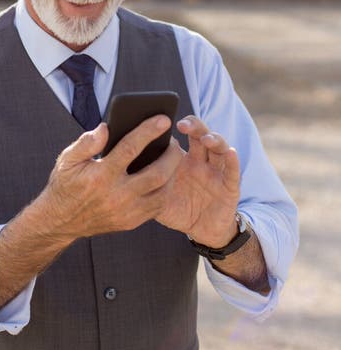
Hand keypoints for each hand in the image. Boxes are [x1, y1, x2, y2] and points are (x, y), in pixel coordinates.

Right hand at [39, 116, 183, 242]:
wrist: (62, 221)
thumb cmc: (66, 183)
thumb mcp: (67, 159)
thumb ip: (86, 142)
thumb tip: (106, 127)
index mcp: (101, 176)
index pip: (130, 148)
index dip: (149, 131)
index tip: (163, 119)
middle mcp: (117, 195)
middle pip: (157, 174)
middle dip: (171, 154)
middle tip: (173, 141)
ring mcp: (126, 212)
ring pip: (162, 192)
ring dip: (172, 173)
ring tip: (172, 157)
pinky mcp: (131, 222)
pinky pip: (157, 206)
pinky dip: (166, 189)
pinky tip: (166, 176)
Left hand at [156, 115, 239, 247]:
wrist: (199, 229)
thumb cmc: (174, 206)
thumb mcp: (156, 192)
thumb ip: (143, 177)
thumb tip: (116, 162)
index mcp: (181, 157)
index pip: (179, 135)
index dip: (173, 126)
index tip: (159, 120)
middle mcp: (200, 159)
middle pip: (200, 134)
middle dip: (194, 126)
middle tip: (181, 124)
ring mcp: (215, 171)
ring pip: (218, 147)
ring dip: (214, 139)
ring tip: (206, 138)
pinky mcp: (229, 186)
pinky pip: (232, 172)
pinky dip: (233, 161)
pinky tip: (231, 152)